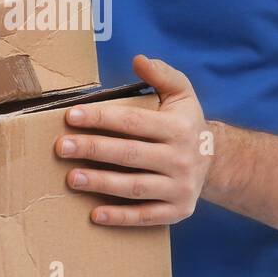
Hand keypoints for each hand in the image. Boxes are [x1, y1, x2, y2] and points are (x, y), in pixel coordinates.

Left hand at [55, 54, 213, 225]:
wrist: (216, 162)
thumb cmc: (186, 124)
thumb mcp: (182, 94)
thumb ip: (162, 74)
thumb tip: (139, 59)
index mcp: (178, 128)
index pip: (133, 122)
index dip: (100, 118)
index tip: (71, 116)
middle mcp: (181, 159)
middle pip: (129, 154)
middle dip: (92, 150)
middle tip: (61, 147)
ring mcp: (180, 188)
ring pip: (135, 187)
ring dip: (101, 184)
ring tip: (71, 178)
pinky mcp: (177, 211)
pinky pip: (145, 216)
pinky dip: (120, 217)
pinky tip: (95, 214)